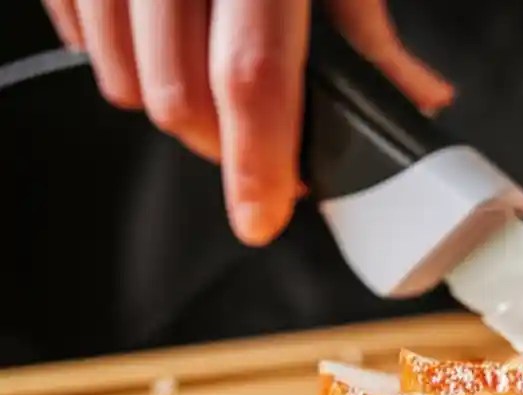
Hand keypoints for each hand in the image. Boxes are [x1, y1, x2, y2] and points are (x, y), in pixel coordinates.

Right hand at [42, 0, 453, 245]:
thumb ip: (367, 27)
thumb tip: (418, 99)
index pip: (253, 78)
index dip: (259, 163)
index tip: (264, 217)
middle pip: (181, 97)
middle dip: (226, 148)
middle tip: (265, 151)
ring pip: (124, 82)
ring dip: (174, 109)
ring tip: (213, 88)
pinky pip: (82, 37)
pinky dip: (121, 60)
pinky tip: (161, 42)